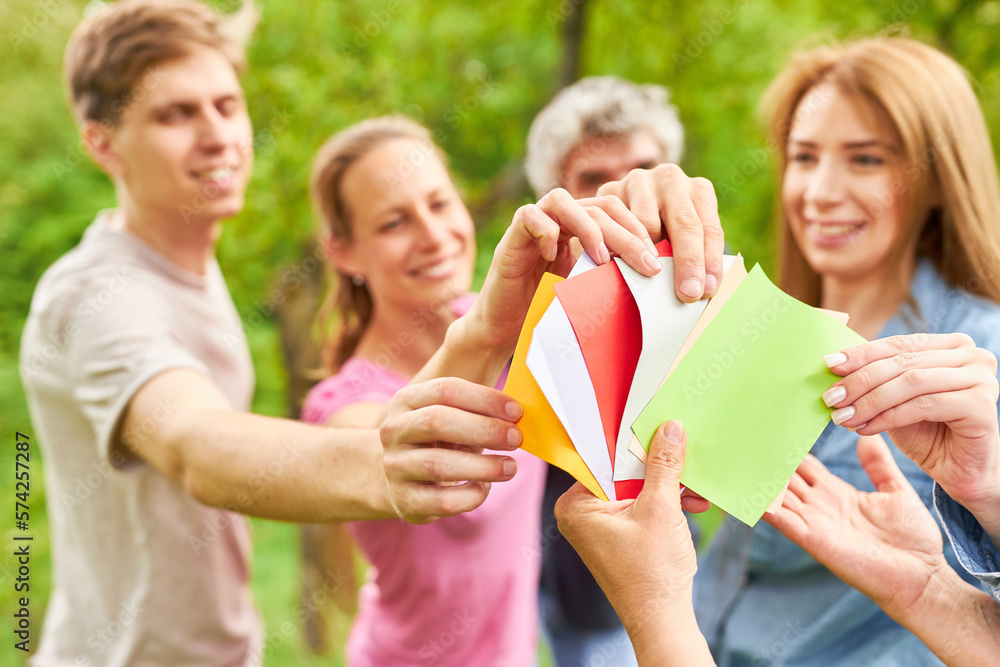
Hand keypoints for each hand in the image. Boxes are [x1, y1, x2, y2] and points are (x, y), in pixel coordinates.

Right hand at [379, 378, 522, 523]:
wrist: (394, 477)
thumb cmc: (435, 441)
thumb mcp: (447, 417)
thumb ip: (476, 410)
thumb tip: (518, 415)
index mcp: (406, 401)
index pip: (445, 390)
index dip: (484, 398)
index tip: (516, 411)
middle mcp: (394, 431)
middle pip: (437, 422)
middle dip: (484, 429)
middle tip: (516, 438)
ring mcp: (395, 467)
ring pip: (438, 465)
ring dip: (483, 466)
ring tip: (510, 467)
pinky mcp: (404, 501)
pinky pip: (443, 501)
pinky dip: (471, 496)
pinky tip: (485, 487)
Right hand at [466, 188, 660, 355]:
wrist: (505, 330)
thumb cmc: (548, 312)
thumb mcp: (590, 291)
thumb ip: (613, 276)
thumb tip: (656, 279)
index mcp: (579, 229)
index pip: (614, 211)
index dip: (637, 229)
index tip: (656, 261)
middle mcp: (558, 221)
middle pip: (596, 206)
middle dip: (626, 233)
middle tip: (646, 263)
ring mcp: (533, 227)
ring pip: (561, 199)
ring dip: (588, 227)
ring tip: (602, 259)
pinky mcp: (510, 239)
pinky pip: (529, 216)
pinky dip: (546, 232)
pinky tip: (555, 257)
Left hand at [554, 421, 707, 637]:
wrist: (662, 619)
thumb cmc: (652, 572)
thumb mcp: (661, 508)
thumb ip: (663, 465)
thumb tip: (669, 428)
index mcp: (576, 503)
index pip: (603, 456)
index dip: (633, 440)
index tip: (656, 421)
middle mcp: (580, 512)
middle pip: (622, 470)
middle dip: (657, 467)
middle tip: (684, 453)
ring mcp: (598, 524)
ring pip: (637, 487)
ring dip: (668, 487)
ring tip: (695, 489)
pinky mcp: (617, 534)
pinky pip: (641, 505)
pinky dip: (665, 504)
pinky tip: (692, 503)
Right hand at [597, 163, 725, 300]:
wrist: (620, 209)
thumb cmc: (661, 232)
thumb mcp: (683, 237)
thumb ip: (695, 254)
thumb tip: (705, 288)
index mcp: (698, 189)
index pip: (710, 228)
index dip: (710, 260)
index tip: (708, 290)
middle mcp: (671, 179)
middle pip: (684, 223)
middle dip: (688, 262)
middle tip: (688, 293)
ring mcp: (640, 181)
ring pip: (648, 226)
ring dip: (650, 255)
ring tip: (651, 276)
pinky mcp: (611, 190)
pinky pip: (617, 225)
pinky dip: (619, 248)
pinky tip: (619, 263)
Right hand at [764, 435, 948, 620]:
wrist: (923, 576)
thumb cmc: (913, 538)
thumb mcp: (896, 492)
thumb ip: (879, 466)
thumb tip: (868, 437)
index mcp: (836, 492)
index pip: (804, 466)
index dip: (790, 449)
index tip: (775, 428)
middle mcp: (820, 506)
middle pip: (785, 478)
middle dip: (768, 461)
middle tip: (748, 439)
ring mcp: (816, 523)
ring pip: (780, 497)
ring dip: (762, 482)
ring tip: (741, 461)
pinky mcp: (815, 540)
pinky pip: (785, 522)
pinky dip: (769, 510)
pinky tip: (755, 496)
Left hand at [823, 334, 999, 514]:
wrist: (961, 471)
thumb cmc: (928, 432)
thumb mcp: (895, 399)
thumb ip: (876, 378)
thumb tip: (833, 364)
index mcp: (952, 345)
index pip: (898, 344)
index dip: (861, 354)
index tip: (828, 364)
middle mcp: (972, 356)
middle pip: (902, 362)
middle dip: (860, 380)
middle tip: (831, 397)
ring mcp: (981, 379)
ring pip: (911, 382)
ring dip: (870, 401)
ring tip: (843, 417)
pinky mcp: (981, 406)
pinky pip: (923, 405)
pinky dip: (888, 417)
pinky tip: (865, 429)